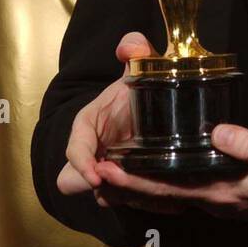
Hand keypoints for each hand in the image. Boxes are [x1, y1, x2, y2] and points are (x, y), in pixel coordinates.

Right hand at [56, 31, 186, 214]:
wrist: (151, 107)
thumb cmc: (134, 91)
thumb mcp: (137, 69)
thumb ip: (136, 52)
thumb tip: (131, 45)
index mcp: (87, 127)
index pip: (74, 151)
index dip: (81, 165)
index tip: (96, 175)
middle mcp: (92, 153)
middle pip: (80, 184)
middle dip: (101, 188)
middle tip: (127, 186)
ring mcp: (109, 172)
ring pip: (109, 197)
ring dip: (129, 197)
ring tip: (159, 193)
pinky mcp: (128, 185)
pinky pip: (131, 202)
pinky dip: (149, 202)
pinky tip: (173, 198)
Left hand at [93, 123, 247, 231]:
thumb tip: (219, 132)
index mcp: (220, 191)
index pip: (167, 188)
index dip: (134, 180)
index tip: (107, 169)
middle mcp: (211, 202)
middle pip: (158, 198)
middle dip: (125, 188)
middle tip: (93, 175)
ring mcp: (215, 202)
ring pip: (166, 200)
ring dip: (136, 193)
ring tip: (107, 182)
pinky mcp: (220, 197)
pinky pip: (179, 197)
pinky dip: (157, 192)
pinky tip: (147, 183)